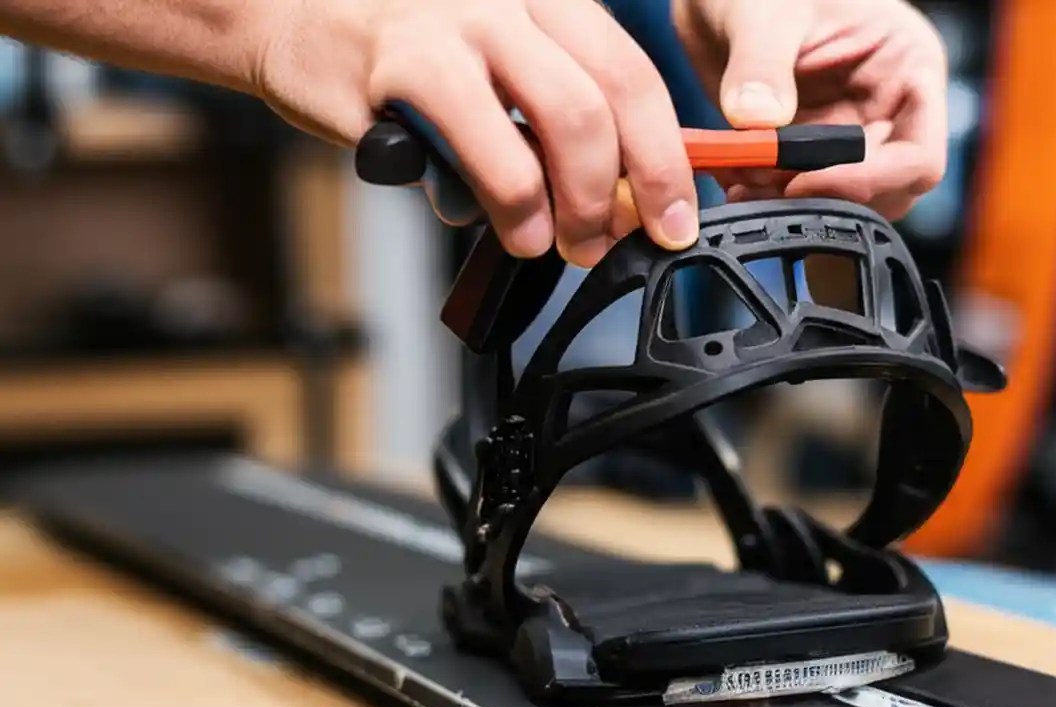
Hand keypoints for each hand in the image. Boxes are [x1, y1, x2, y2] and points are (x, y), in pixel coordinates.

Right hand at [254, 0, 698, 266]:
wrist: (289, 15)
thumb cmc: (400, 52)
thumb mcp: (494, 61)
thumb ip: (550, 114)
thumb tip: (616, 198)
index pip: (635, 75)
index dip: (666, 156)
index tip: (675, 215)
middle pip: (612, 97)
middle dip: (632, 188)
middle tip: (614, 240)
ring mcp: (461, 22)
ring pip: (566, 119)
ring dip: (577, 204)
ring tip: (561, 243)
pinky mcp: (405, 63)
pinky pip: (488, 150)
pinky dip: (512, 206)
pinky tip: (508, 229)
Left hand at [673, 0, 947, 218]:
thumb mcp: (767, 11)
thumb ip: (762, 62)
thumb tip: (758, 119)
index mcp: (908, 70)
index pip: (919, 158)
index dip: (868, 182)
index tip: (803, 183)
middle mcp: (886, 112)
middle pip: (882, 193)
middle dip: (820, 198)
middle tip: (758, 186)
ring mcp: (846, 135)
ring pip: (838, 201)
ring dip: (786, 202)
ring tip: (737, 177)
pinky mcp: (804, 152)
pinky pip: (795, 193)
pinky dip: (763, 194)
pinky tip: (730, 175)